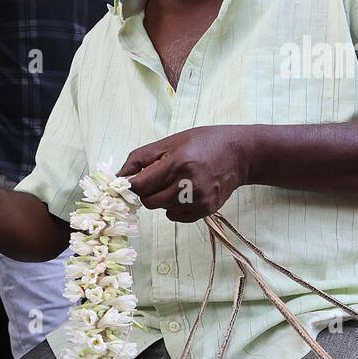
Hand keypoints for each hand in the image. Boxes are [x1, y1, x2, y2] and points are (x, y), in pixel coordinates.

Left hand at [119, 126, 254, 222]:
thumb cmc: (202, 143)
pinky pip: (175, 216)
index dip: (131, 185)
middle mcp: (189, 184)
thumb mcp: (169, 142)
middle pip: (149, 202)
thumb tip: (117, 177)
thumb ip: (140, 158)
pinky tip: (186, 191)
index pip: (140, 186)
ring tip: (176, 182)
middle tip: (157, 178)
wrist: (239, 154)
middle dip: (147, 191)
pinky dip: (174, 206)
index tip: (131, 181)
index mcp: (178, 163)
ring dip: (162, 198)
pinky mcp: (206, 210)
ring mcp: (199, 200)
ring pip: (162, 209)